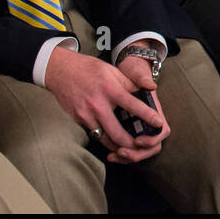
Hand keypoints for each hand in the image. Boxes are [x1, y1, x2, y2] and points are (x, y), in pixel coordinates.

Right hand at [44, 48, 163, 163]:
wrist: (60, 70)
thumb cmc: (89, 69)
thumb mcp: (112, 70)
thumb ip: (131, 82)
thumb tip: (150, 88)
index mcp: (110, 89)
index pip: (133, 105)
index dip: (147, 115)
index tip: (159, 123)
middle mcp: (98, 104)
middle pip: (117, 132)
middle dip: (131, 144)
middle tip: (142, 146)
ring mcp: (86, 114)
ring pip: (105, 139)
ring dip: (118, 146)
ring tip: (129, 149)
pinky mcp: (78, 120)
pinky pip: (94, 134)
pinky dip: (104, 139)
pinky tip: (113, 142)